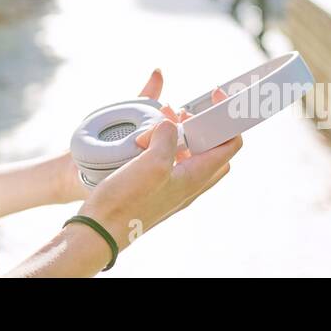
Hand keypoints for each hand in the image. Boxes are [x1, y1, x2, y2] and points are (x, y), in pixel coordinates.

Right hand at [49, 69, 221, 204]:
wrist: (100, 231)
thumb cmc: (125, 202)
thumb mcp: (151, 164)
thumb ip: (167, 138)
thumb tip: (170, 125)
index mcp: (195, 177)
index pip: (229, 145)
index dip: (228, 119)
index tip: (215, 99)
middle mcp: (189, 184)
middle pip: (214, 149)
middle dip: (205, 124)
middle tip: (187, 112)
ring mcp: (173, 187)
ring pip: (191, 154)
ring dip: (182, 133)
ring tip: (163, 120)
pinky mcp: (157, 188)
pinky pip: (171, 161)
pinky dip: (165, 145)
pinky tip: (147, 139)